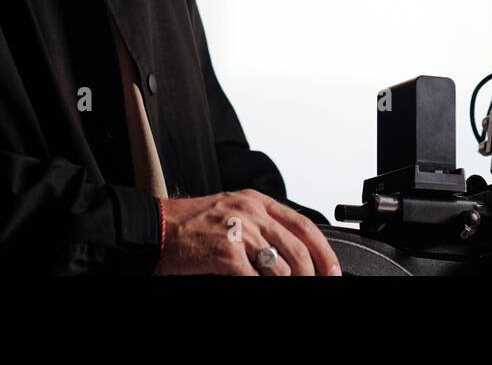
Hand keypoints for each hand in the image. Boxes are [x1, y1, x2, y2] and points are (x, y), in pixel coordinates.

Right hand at [155, 189, 341, 275]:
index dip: (323, 250)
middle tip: (320, 285)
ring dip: (290, 283)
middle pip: (298, 248)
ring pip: (281, 265)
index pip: (303, 224)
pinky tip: (264, 289)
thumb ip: (261, 226)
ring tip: (293, 290)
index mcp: (257, 201)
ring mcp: (239, 231)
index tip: (333, 269)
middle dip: (313, 274)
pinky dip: (265, 287)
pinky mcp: (226, 253)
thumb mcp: (233, 212)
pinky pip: (256, 278)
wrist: (158, 227)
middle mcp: (252, 212)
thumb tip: (291, 252)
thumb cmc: (192, 224)